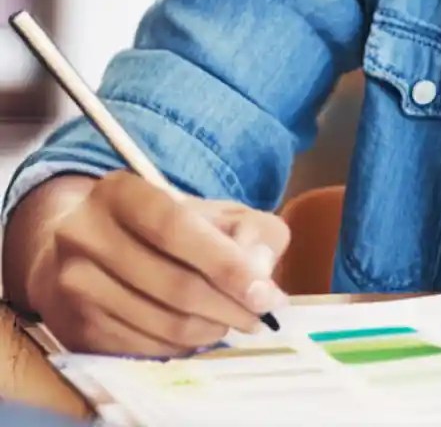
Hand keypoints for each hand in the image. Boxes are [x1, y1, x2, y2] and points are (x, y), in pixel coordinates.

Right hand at [16, 172, 289, 356]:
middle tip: (260, 317)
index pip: (176, 229)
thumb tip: (260, 275)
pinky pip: (145, 347)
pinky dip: (184, 344)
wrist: (93, 250)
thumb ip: (252, 233)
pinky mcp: (75, 327)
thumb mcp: (218, 213)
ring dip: (212, 329)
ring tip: (233, 321)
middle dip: (230, 307)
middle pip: (174, 284)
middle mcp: (85, 234)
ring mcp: (74, 284)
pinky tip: (198, 331)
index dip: (226, 265)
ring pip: (163, 322)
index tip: (265, 295)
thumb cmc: (169, 229)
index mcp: (122, 193)